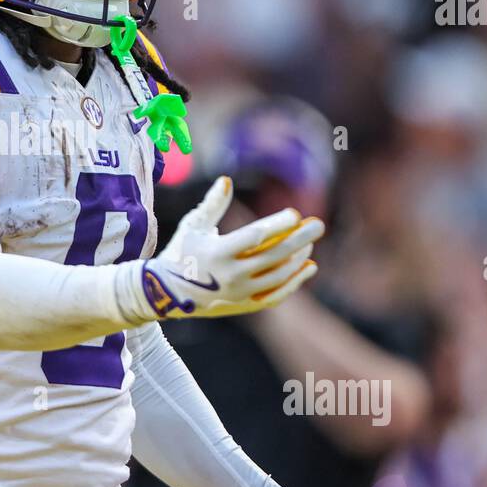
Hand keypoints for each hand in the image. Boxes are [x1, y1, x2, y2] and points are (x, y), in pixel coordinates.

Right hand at [135, 176, 323, 319]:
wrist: (167, 293)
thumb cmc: (182, 252)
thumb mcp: (193, 226)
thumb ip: (212, 204)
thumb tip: (226, 180)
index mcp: (217, 253)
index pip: (254, 237)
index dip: (277, 225)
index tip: (294, 214)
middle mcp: (230, 276)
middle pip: (274, 255)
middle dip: (299, 238)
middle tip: (318, 224)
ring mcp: (239, 293)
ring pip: (279, 275)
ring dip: (298, 257)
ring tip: (309, 241)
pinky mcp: (244, 305)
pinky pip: (277, 295)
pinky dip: (295, 282)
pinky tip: (308, 266)